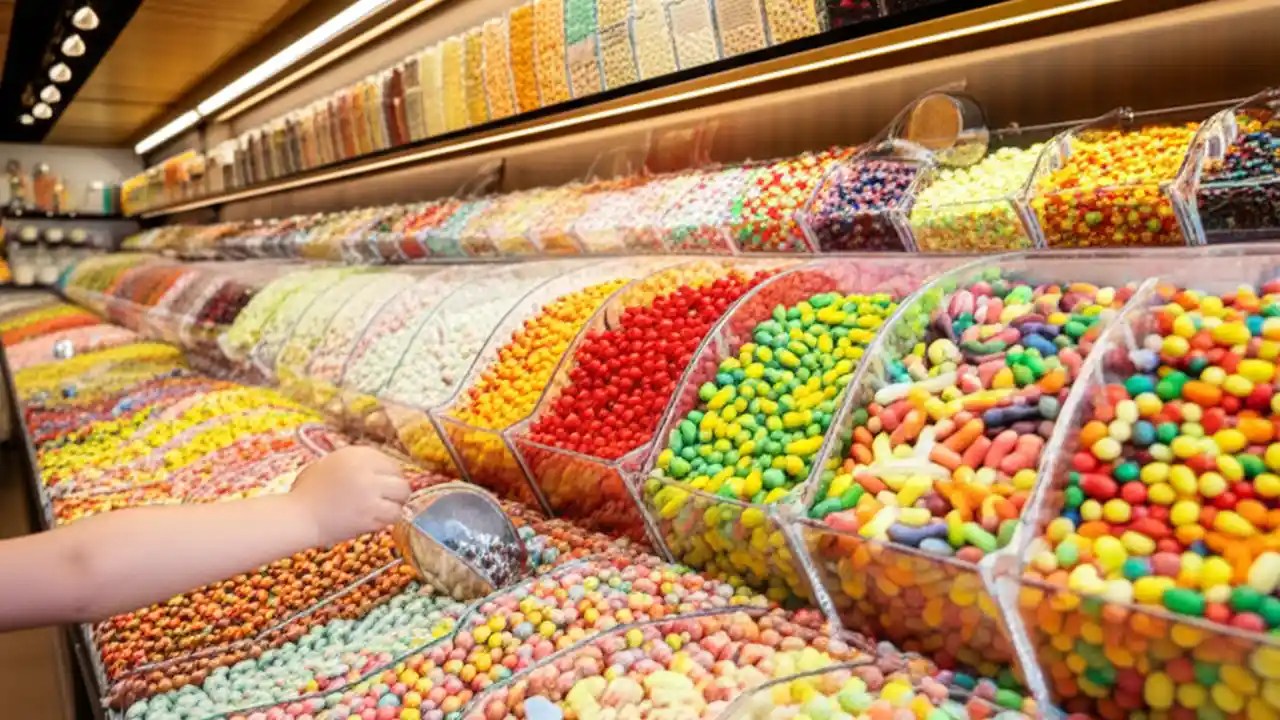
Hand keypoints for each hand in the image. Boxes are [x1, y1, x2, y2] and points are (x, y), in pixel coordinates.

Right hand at [288, 446, 410, 545]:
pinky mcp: (370, 513)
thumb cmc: (307, 492)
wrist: (297, 516)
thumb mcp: (329, 464)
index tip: (385, 486)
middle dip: (397, 491)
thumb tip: (379, 471)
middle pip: (400, 479)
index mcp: (356, 454)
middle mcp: (366, 470)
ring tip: (383, 512)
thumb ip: (354, 464)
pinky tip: (376, 522)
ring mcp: (370, 492)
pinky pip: (394, 515)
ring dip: (395, 506)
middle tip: (388, 501)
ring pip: (401, 497)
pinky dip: (388, 520)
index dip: (390, 477)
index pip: (390, 463)